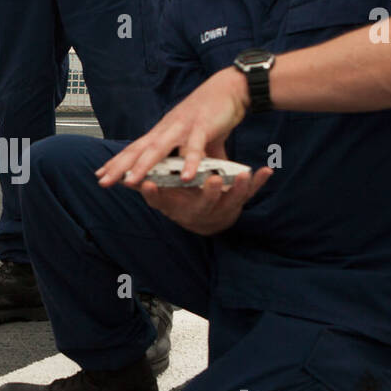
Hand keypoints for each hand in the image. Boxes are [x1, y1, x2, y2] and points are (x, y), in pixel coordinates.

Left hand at [95, 68, 269, 232]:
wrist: (231, 87)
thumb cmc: (211, 113)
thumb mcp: (196, 138)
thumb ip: (192, 159)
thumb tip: (191, 177)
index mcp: (163, 131)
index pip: (135, 148)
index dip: (118, 161)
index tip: (100, 174)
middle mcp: (167, 129)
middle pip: (139, 150)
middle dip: (120, 166)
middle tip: (103, 181)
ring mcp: (182, 127)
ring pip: (159, 149)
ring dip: (144, 166)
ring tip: (132, 182)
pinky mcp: (202, 127)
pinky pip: (194, 148)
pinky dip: (189, 163)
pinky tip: (184, 178)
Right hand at [137, 167, 271, 234]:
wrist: (207, 220)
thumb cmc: (183, 205)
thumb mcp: (165, 201)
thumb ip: (150, 192)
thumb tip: (124, 181)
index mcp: (180, 207)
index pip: (165, 202)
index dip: (156, 195)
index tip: (149, 184)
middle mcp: (203, 210)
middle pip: (206, 203)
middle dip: (210, 192)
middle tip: (212, 180)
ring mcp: (224, 206)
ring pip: (232, 199)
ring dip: (240, 188)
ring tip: (244, 173)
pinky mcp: (239, 200)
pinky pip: (251, 193)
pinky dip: (259, 183)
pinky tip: (266, 170)